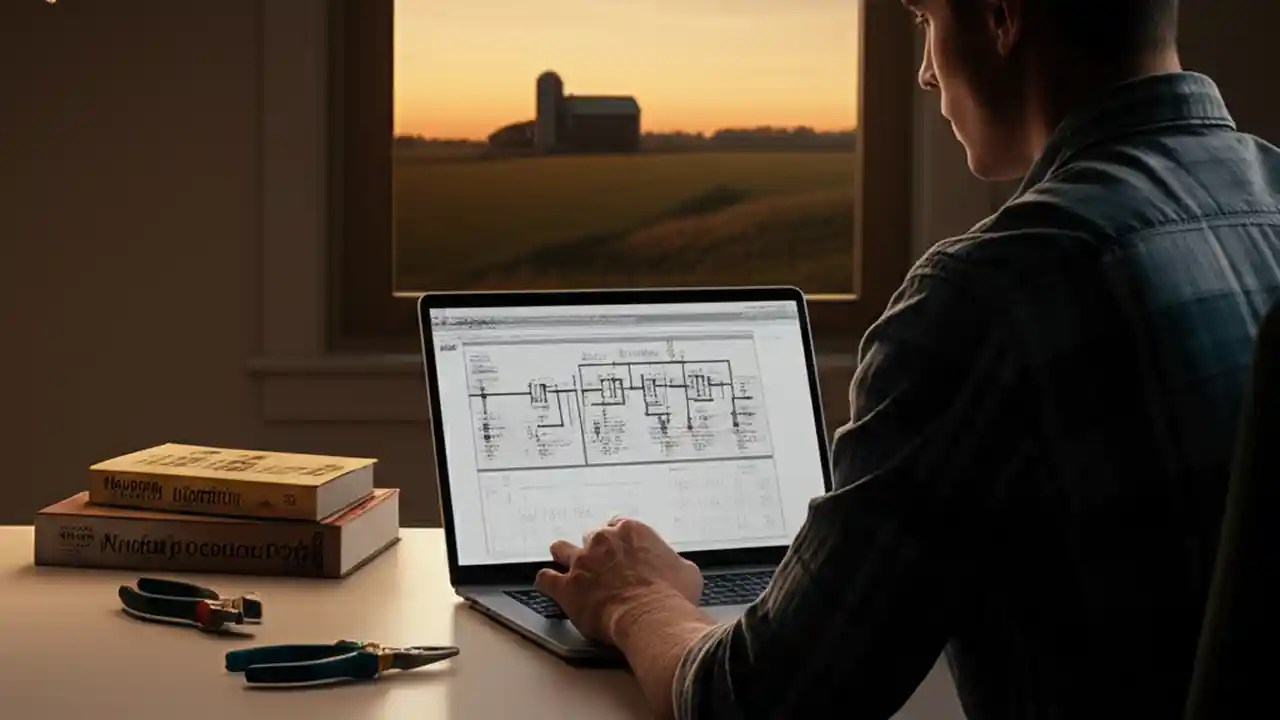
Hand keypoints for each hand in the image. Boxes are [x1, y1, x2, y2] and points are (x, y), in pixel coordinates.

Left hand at [534, 517, 703, 644]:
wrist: (651, 617)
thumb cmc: (673, 595)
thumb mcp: (687, 572)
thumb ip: (674, 563)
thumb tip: (678, 570)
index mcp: (631, 531)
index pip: (617, 526)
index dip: (618, 542)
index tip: (620, 552)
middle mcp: (602, 540)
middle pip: (591, 538)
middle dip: (594, 551)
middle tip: (601, 567)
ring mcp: (581, 562)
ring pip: (561, 549)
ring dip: (564, 557)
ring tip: (565, 567)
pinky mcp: (566, 586)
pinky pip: (545, 579)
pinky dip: (547, 583)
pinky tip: (549, 586)